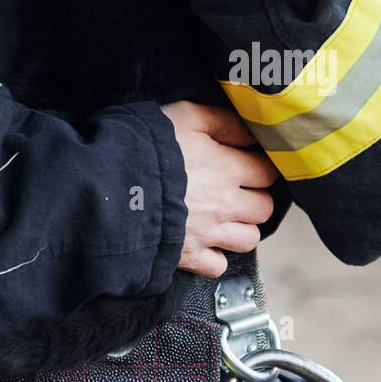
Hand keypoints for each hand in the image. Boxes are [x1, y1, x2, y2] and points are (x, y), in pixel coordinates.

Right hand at [160, 101, 276, 276]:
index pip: (266, 172)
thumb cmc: (148, 146)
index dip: (259, 166)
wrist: (113, 186)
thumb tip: (248, 131)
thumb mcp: (184, 115)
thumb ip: (221, 120)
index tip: (248, 163)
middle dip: (254, 198)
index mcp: (228, 169)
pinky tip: (204, 242)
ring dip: (241, 228)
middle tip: (236, 190)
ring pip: (249, 239)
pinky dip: (215, 257)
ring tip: (224, 218)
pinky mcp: (191, 257)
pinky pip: (218, 266)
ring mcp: (210, 234)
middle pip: (263, 208)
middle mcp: (226, 204)